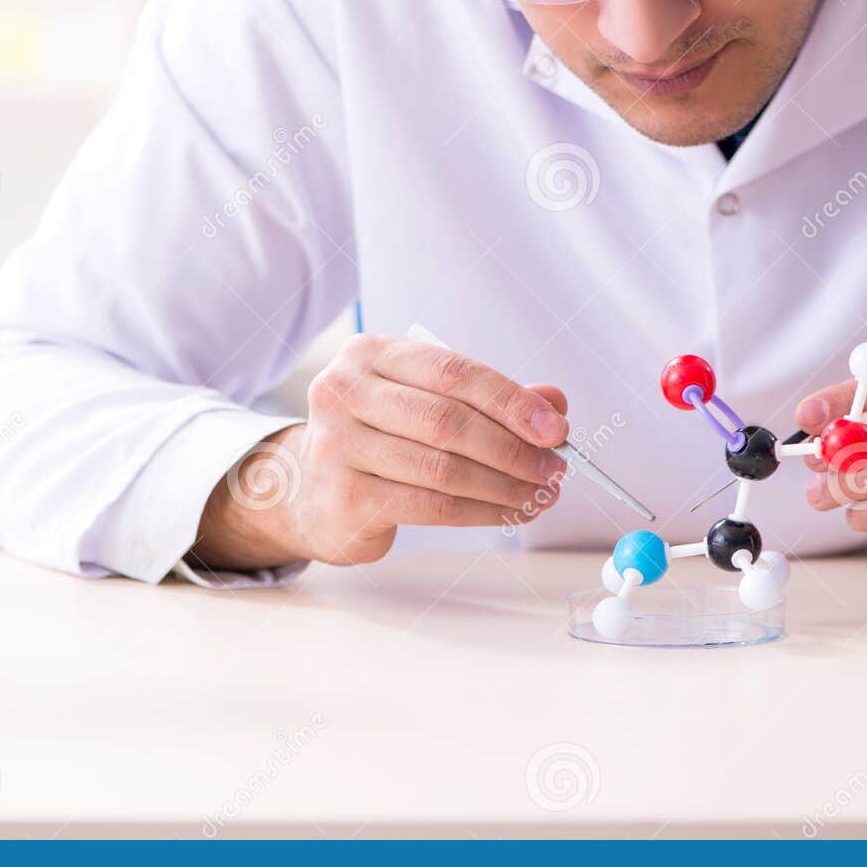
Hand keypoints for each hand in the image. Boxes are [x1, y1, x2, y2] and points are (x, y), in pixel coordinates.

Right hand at [194, 334, 570, 568]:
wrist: (310, 492)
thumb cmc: (380, 439)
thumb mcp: (427, 403)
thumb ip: (488, 399)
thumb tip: (555, 404)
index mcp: (369, 354)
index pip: (453, 371)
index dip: (511, 400)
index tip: (556, 428)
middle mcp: (344, 392)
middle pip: (448, 420)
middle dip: (514, 448)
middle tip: (555, 468)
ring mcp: (338, 446)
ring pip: (443, 468)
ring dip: (504, 484)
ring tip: (540, 494)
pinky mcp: (345, 496)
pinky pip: (431, 505)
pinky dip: (480, 511)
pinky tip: (508, 511)